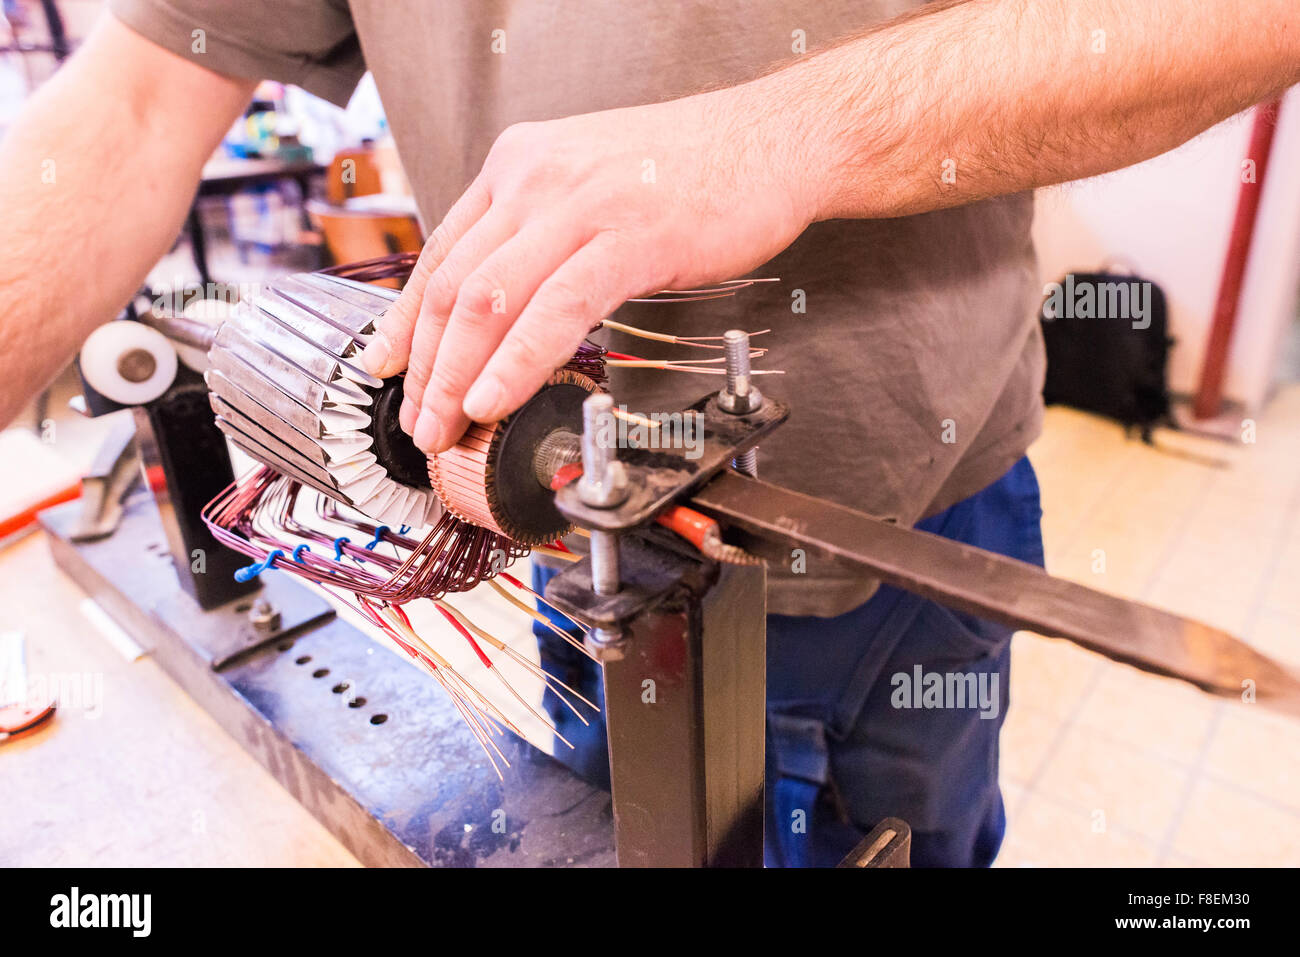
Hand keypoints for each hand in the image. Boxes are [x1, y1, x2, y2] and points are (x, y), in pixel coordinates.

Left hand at [359, 82, 820, 452]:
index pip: (442, 251)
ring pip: (490, 300)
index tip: (389, 366)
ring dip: (458, 375)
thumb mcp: (591, 184)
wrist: (774, 139)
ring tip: (445, 426)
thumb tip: (508, 302)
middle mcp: (536, 178)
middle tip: (418, 420)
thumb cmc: (693, 170)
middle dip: (426, 366)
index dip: (407, 319)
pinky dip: (516, 361)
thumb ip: (542, 232)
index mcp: (521, 164)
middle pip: (455, 284)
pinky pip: (555, 309)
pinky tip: (494, 398)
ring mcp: (581, 206)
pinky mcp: (629, 238)